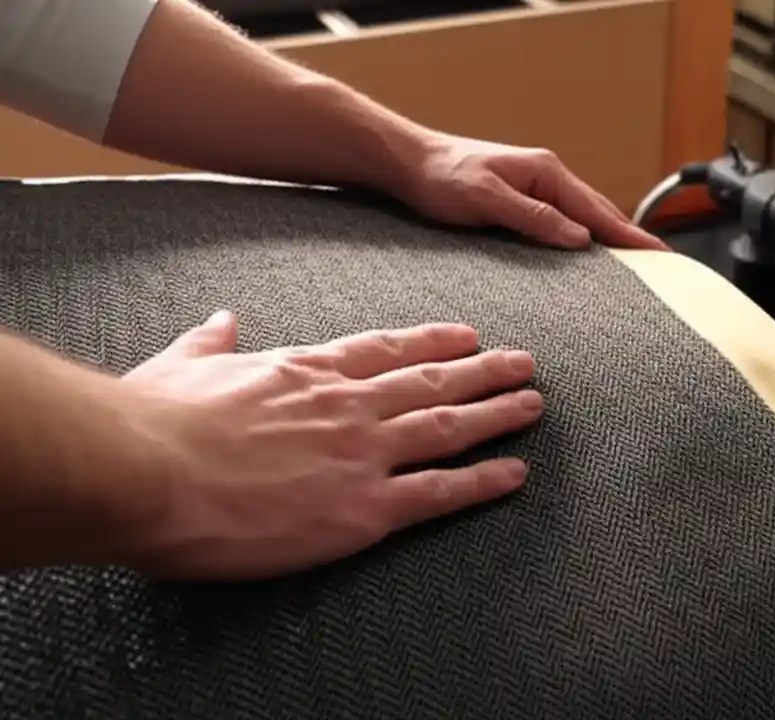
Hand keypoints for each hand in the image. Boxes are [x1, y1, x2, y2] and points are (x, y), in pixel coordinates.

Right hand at [119, 311, 541, 579]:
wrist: (148, 473)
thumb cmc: (155, 422)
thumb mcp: (182, 366)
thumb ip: (211, 342)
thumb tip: (220, 321)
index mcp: (307, 370)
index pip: (386, 349)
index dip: (433, 341)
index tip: (467, 335)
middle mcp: (349, 405)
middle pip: (433, 381)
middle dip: (484, 371)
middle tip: (523, 363)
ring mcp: (363, 454)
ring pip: (448, 428)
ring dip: (496, 415)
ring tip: (532, 405)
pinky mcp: (364, 510)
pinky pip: (439, 493)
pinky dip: (483, 482)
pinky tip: (515, 474)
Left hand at [398, 132, 667, 250]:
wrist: (409, 162)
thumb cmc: (442, 178)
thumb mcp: (487, 200)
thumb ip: (534, 218)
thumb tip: (579, 238)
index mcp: (546, 173)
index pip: (598, 210)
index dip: (630, 235)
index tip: (660, 253)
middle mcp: (547, 177)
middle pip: (598, 212)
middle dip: (630, 237)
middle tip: (661, 263)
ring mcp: (536, 187)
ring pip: (583, 216)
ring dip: (609, 238)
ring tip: (636, 262)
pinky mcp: (522, 198)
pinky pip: (563, 220)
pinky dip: (584, 236)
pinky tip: (588, 251)